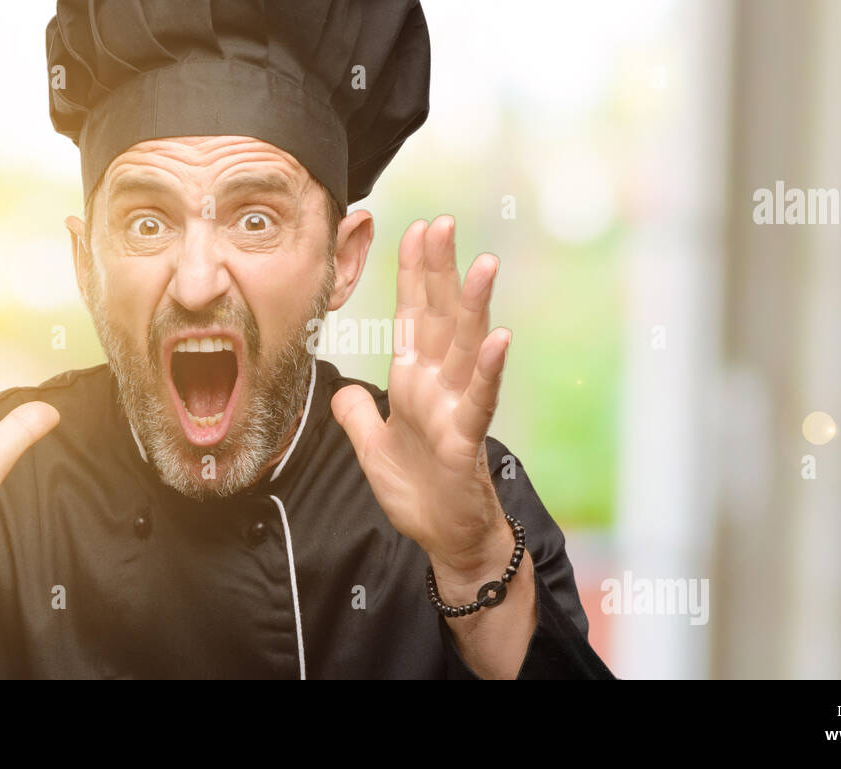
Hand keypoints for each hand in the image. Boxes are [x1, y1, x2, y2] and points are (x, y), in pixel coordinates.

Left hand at [331, 216, 512, 579]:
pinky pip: (479, 400)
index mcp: (413, 381)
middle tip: (444, 223)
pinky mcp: (467, 439)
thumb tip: (341, 388)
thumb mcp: (372, 448)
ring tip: (483, 263)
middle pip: (439, 317)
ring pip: (465, 348)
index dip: (413, 275)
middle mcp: (438, 385)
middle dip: (440, 271)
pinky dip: (488, 369)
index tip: (416, 230)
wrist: (444, 539)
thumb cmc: (418, 492)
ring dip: (473, 306)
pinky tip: (499, 338)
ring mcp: (456, 409)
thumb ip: (357, 415)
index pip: (412, 317)